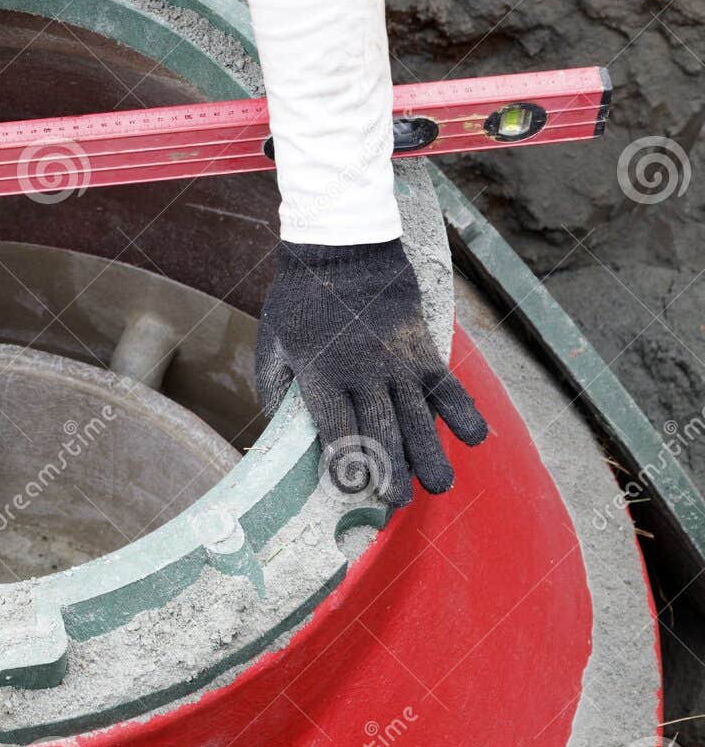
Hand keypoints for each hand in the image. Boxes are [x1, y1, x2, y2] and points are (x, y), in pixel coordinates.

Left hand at [254, 238, 488, 508]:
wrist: (340, 245)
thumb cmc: (299, 298)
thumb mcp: (271, 340)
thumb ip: (272, 385)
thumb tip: (277, 428)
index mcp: (319, 373)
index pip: (335, 426)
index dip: (346, 460)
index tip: (354, 490)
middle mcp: (361, 370)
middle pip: (381, 428)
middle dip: (392, 469)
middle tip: (399, 501)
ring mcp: (396, 359)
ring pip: (417, 415)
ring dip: (430, 452)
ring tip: (439, 485)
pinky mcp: (423, 345)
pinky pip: (448, 383)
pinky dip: (464, 410)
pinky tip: (475, 438)